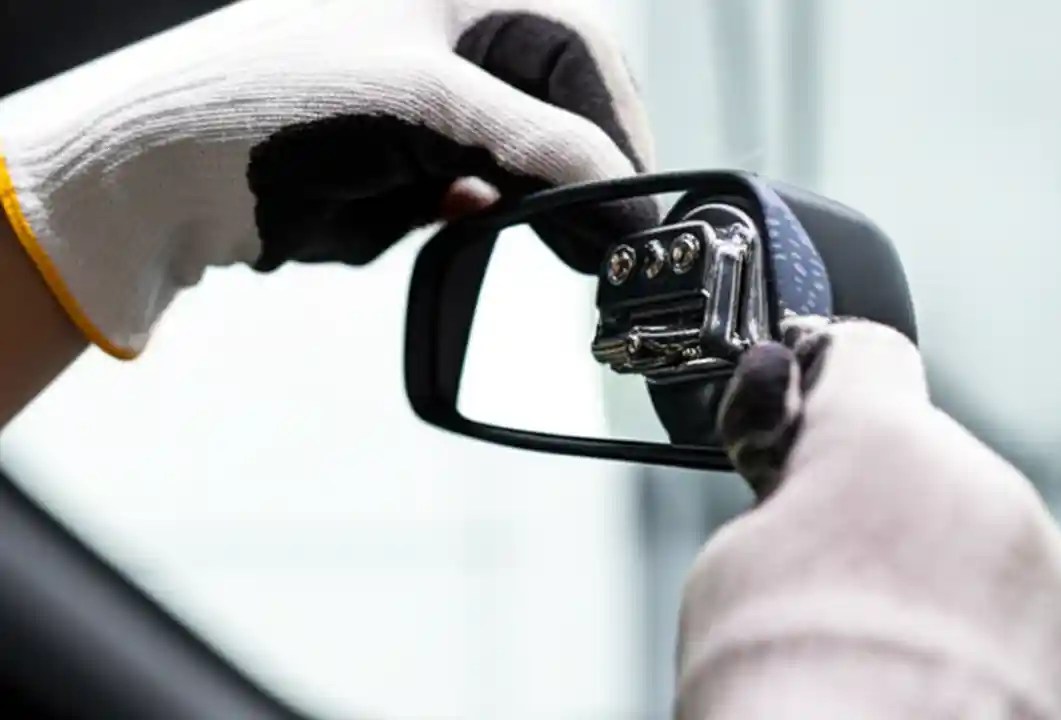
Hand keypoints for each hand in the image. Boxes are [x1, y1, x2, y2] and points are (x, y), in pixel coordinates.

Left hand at [0, 0, 653, 358]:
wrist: (163, 179)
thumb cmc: (272, 99)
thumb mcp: (426, 103)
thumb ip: (539, 143)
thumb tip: (627, 193)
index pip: (585, 52)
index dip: (619, 128)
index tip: (637, 205)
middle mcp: (460, 37)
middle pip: (569, 105)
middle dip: (588, 171)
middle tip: (610, 240)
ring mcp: (441, 100)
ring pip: (536, 155)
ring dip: (544, 199)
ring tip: (555, 242)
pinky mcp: (420, 158)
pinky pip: (491, 188)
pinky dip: (491, 211)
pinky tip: (467, 214)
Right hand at [676, 318, 1060, 717]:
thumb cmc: (784, 682)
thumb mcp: (730, 563)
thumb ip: (784, 502)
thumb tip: (807, 507)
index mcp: (884, 441)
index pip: (863, 351)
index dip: (819, 380)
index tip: (799, 416)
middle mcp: (984, 484)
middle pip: (922, 464)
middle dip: (877, 509)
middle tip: (826, 584)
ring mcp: (1048, 565)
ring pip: (981, 539)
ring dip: (938, 575)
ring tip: (884, 656)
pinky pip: (1025, 608)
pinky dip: (987, 638)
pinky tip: (939, 689)